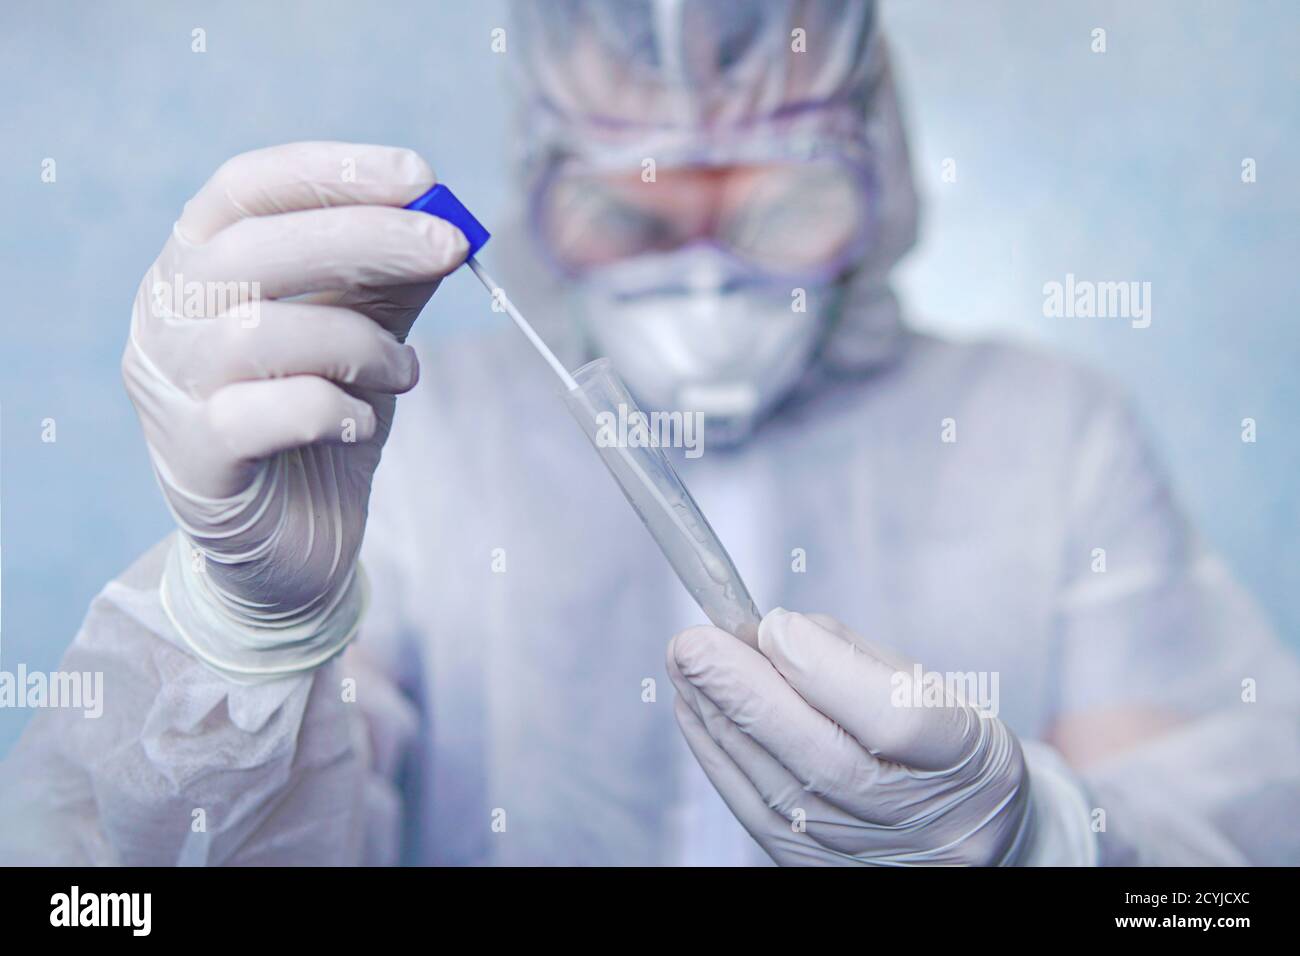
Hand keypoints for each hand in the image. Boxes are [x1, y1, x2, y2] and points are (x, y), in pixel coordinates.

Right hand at [123, 142, 466, 678]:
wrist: (293, 544)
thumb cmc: (318, 420)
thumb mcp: (360, 334)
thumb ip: (387, 279)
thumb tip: (446, 221)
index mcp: (198, 266)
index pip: (246, 188)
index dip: (331, 171)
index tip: (419, 175)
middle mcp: (166, 317)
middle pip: (254, 249)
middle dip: (365, 237)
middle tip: (449, 246)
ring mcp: (171, 390)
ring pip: (262, 333)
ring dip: (359, 344)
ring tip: (404, 373)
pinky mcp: (197, 461)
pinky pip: (267, 414)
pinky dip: (334, 409)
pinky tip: (360, 424)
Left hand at [668, 608, 1045, 864]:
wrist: (969, 826)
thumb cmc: (942, 742)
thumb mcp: (926, 684)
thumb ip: (849, 657)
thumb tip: (771, 634)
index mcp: (967, 760)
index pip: (899, 720)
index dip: (827, 672)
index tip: (772, 625)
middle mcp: (924, 822)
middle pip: (827, 764)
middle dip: (748, 696)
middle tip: (694, 645)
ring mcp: (872, 855)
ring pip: (783, 793)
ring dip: (721, 721)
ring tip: (684, 666)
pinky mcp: (822, 870)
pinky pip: (760, 815)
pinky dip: (720, 757)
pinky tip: (695, 710)